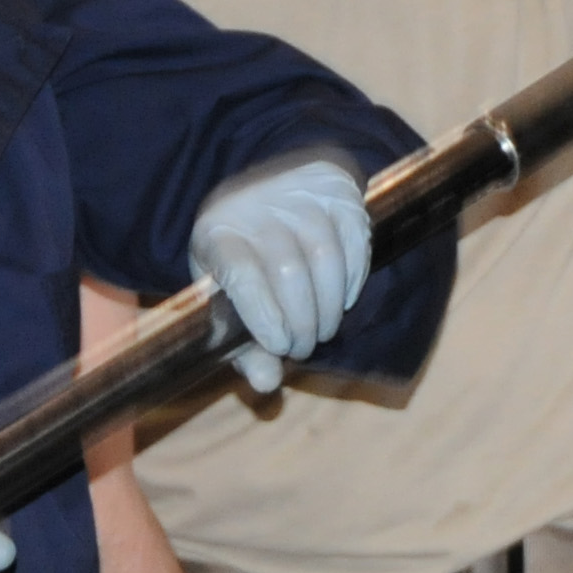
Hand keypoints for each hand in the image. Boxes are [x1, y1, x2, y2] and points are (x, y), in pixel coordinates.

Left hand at [188, 154, 372, 383]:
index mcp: (218, 230)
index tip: (278, 347)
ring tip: (322, 332)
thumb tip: (267, 384)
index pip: (242, 274)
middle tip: (302, 348)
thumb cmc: (241, 256)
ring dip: (329, 308)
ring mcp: (301, 193)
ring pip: (326, 259)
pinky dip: (352, 282)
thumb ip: (242, 344)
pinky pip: (354, 244)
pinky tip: (341, 302)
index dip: (264, 316)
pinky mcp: (339, 191)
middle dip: (302, 322)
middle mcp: (257, 205)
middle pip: (289, 270)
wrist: (268, 188)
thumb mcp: (226, 296)